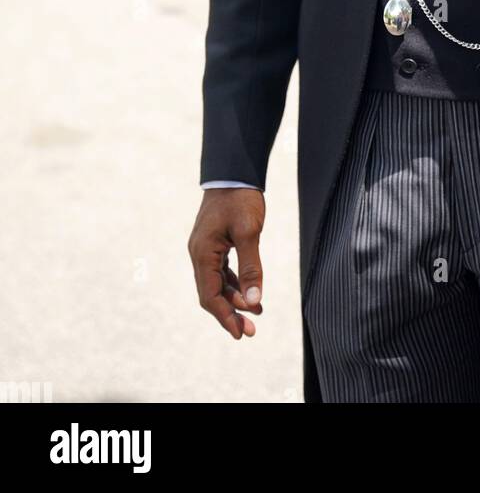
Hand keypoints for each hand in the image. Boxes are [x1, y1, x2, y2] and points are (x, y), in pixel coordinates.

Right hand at [188, 187, 265, 338]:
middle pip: (211, 293)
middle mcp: (199, 254)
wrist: (233, 172)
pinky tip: (249, 292)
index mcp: (203, 253)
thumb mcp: (249, 232)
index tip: (240, 333)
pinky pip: (221, 271)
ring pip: (216, 283)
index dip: (225, 316)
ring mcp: (205, 249)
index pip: (210, 295)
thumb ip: (251, 267)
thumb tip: (254, 301)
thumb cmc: (241, 199)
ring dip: (234, 299)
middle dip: (230, 312)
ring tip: (255, 313)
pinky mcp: (214, 244)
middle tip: (250, 331)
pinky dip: (234, 284)